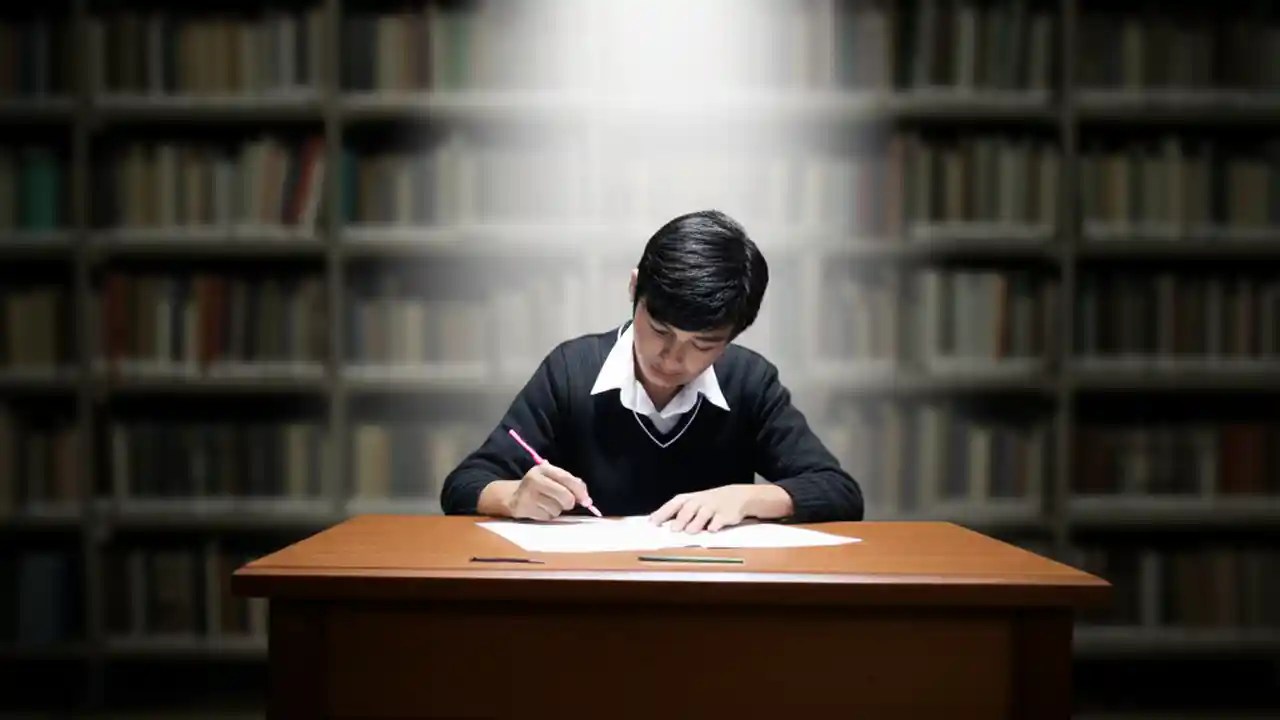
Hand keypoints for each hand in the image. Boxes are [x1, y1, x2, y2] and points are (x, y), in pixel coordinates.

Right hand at [493, 462, 591, 520]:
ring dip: (556, 510)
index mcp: (544, 469)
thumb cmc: (539, 487)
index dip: (579, 491)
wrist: (512, 496)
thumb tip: (586, 498)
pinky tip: (540, 509)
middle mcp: (535, 479)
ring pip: (556, 509)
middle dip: (569, 502)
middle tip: (566, 503)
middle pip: (564, 496)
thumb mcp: (553, 479)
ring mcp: (528, 494)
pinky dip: (547, 515)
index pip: (567, 478)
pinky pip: (547, 517)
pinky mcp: (524, 508)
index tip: (587, 500)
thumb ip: (571, 484)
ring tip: (547, 504)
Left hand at [648, 484, 793, 532]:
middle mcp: (700, 501)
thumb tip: (656, 522)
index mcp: (690, 499)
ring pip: (703, 514)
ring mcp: (714, 507)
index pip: (674, 504)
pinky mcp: (726, 514)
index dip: (663, 512)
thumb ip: (678, 512)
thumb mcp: (694, 503)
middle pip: (688, 509)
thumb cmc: (709, 502)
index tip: (653, 523)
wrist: (737, 496)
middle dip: (681, 519)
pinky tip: (712, 530)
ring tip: (690, 532)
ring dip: (696, 523)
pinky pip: (720, 519)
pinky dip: (716, 524)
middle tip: (674, 529)